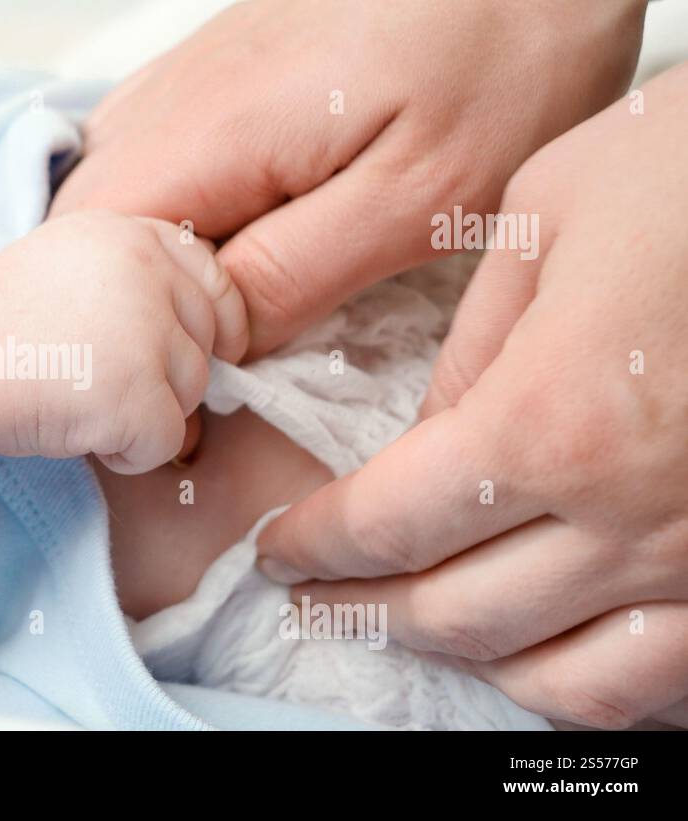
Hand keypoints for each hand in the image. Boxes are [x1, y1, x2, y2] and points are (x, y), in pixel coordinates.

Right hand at [0, 211, 246, 473]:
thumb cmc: (2, 327)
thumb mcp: (72, 263)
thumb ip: (139, 277)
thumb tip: (217, 334)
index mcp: (134, 236)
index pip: (213, 276)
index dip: (217, 321)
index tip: (209, 349)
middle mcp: (149, 273)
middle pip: (205, 344)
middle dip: (167, 377)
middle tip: (99, 382)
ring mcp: (146, 332)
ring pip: (191, 395)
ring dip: (145, 414)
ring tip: (81, 400)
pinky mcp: (137, 393)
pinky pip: (166, 441)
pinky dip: (128, 452)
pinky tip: (79, 429)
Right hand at [51, 0, 645, 356]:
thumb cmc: (496, 66)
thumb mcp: (415, 200)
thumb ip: (293, 274)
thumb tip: (211, 342)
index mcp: (209, 135)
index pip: (85, 252)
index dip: (118, 329)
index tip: (187, 381)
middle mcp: (170, 98)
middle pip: (83, 229)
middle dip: (131, 303)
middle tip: (216, 350)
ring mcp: (182, 79)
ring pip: (110, 198)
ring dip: (152, 263)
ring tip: (232, 300)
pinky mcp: (209, 74)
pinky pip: (149, 162)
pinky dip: (174, 217)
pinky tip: (238, 237)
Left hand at [256, 63, 687, 728]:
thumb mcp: (547, 214)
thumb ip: (473, 349)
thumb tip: (428, 440)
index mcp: (554, 422)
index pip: (389, 525)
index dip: (316, 547)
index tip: (281, 550)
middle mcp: (635, 518)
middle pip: (459, 615)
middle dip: (366, 610)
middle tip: (319, 596)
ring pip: (563, 680)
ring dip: (470, 662)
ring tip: (417, 626)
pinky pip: (663, 684)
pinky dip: (587, 685)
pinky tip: (545, 653)